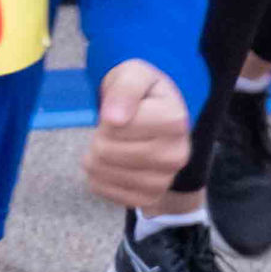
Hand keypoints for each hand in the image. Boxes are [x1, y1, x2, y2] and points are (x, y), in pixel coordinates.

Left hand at [83, 61, 193, 210]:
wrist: (157, 122)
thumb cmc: (142, 94)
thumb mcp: (133, 74)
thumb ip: (124, 89)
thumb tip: (113, 118)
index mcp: (175, 120)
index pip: (115, 126)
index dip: (106, 117)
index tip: (116, 112)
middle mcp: (177, 154)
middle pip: (106, 152)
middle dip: (97, 137)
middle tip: (109, 130)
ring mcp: (166, 179)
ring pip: (102, 173)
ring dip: (93, 157)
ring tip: (108, 144)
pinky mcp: (150, 197)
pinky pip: (104, 191)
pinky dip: (97, 177)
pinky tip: (109, 164)